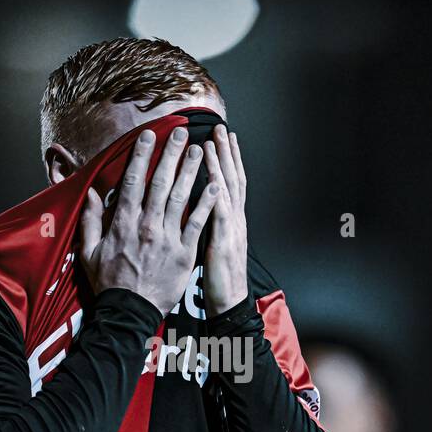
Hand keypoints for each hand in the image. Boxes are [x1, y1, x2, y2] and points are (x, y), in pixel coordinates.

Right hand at [78, 126, 219, 316]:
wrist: (129, 313)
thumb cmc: (109, 284)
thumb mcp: (88, 253)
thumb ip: (90, 222)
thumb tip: (92, 195)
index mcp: (123, 224)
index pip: (133, 182)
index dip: (141, 156)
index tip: (148, 136)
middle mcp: (147, 226)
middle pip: (160, 183)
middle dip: (170, 155)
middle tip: (180, 133)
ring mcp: (167, 239)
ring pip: (180, 198)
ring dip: (190, 172)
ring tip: (198, 151)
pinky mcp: (184, 253)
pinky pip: (197, 224)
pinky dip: (206, 204)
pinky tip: (215, 186)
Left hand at [201, 124, 248, 314]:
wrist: (229, 303)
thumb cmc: (219, 278)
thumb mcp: (213, 245)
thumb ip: (208, 224)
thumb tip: (198, 207)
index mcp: (230, 220)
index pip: (229, 183)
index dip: (226, 160)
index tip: (220, 139)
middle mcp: (234, 220)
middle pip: (232, 179)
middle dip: (226, 153)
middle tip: (220, 128)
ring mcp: (231, 229)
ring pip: (228, 190)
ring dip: (221, 165)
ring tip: (213, 142)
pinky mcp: (224, 242)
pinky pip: (220, 213)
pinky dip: (217, 193)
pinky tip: (212, 177)